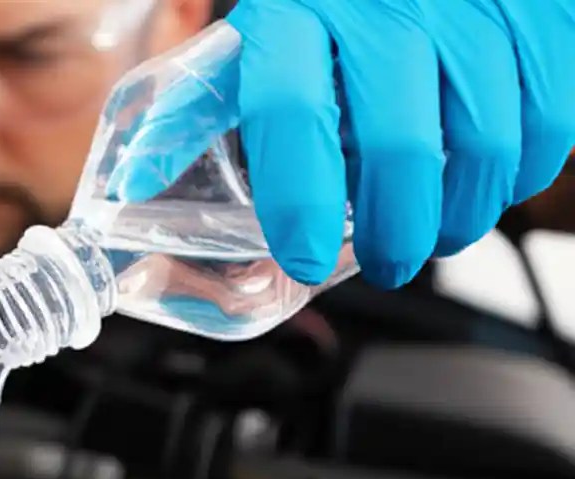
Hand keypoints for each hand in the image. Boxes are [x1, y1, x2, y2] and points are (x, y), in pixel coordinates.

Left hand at [228, 0, 574, 287]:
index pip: (291, 115)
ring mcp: (472, 9)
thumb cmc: (332, 4)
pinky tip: (489, 184)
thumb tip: (132, 187)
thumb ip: (203, 108)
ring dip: (461, 215)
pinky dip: (520, 174)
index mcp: (297, 14)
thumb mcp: (259, 39)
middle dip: (394, 233)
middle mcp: (386, 8)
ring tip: (435, 233)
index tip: (306, 257)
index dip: (300, 201)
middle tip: (387, 264)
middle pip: (397, 150)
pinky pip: (548, 121)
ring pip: (482, 145)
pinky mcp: (539, 21)